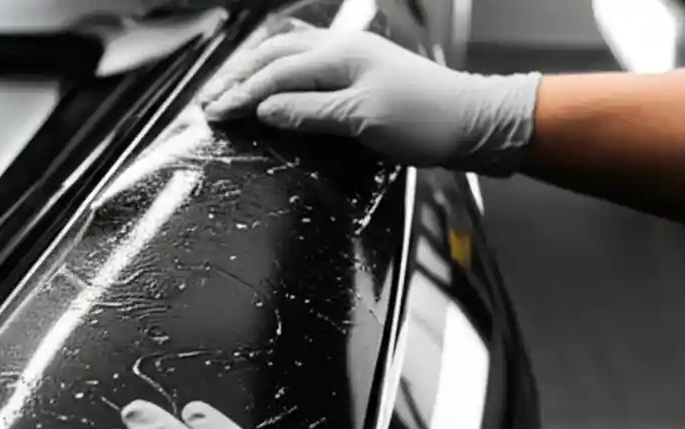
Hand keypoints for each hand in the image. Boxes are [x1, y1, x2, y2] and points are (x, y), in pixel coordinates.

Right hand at [199, 28, 540, 175]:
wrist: (474, 122)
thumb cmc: (424, 121)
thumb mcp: (361, 120)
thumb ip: (309, 112)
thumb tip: (265, 109)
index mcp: (338, 57)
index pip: (274, 76)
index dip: (240, 95)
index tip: (213, 114)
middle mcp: (342, 50)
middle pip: (275, 56)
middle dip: (239, 76)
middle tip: (209, 99)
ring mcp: (353, 58)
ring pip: (290, 54)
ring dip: (257, 68)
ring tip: (231, 85)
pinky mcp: (361, 72)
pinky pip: (309, 62)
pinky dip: (283, 67)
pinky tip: (277, 74)